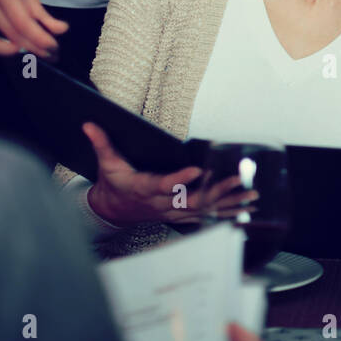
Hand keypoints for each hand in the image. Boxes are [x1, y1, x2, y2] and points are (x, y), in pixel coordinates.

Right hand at [83, 122, 255, 224]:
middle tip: (239, 180)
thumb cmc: (113, 185)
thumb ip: (102, 144)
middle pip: (193, 200)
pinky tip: (245, 210)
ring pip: (205, 210)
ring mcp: (173, 212)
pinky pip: (206, 217)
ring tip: (251, 196)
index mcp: (145, 188)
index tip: (197, 170)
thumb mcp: (106, 164)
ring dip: (229, 204)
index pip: (164, 184)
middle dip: (217, 191)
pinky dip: (226, 214)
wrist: (111, 212)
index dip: (180, 179)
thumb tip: (89, 124)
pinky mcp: (180, 216)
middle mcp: (162, 204)